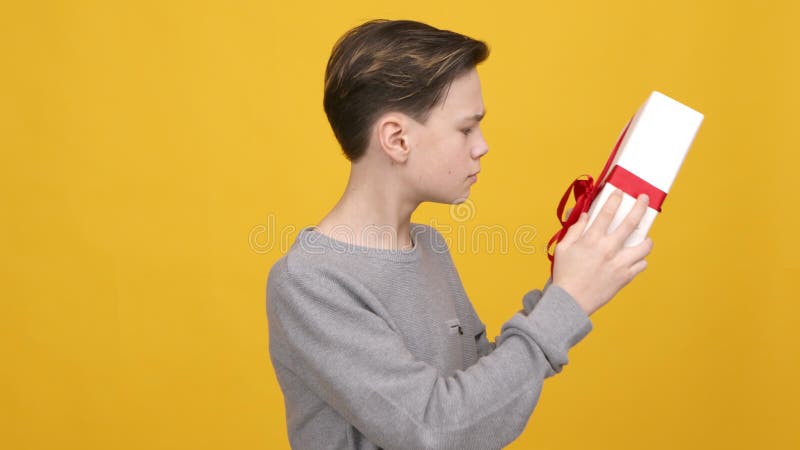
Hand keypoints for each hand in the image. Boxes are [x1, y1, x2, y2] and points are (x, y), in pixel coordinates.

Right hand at [552, 190, 652, 315]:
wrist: (570, 301)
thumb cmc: (564, 274)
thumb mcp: (563, 248)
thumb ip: (575, 230)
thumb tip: (586, 216)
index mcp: (591, 240)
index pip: (607, 213)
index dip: (615, 199)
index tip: (620, 193)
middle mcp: (608, 249)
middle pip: (631, 223)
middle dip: (640, 207)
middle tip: (644, 199)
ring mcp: (619, 263)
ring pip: (644, 246)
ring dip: (646, 239)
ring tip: (645, 238)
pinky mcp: (625, 277)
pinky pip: (641, 265)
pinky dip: (640, 260)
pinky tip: (635, 259)